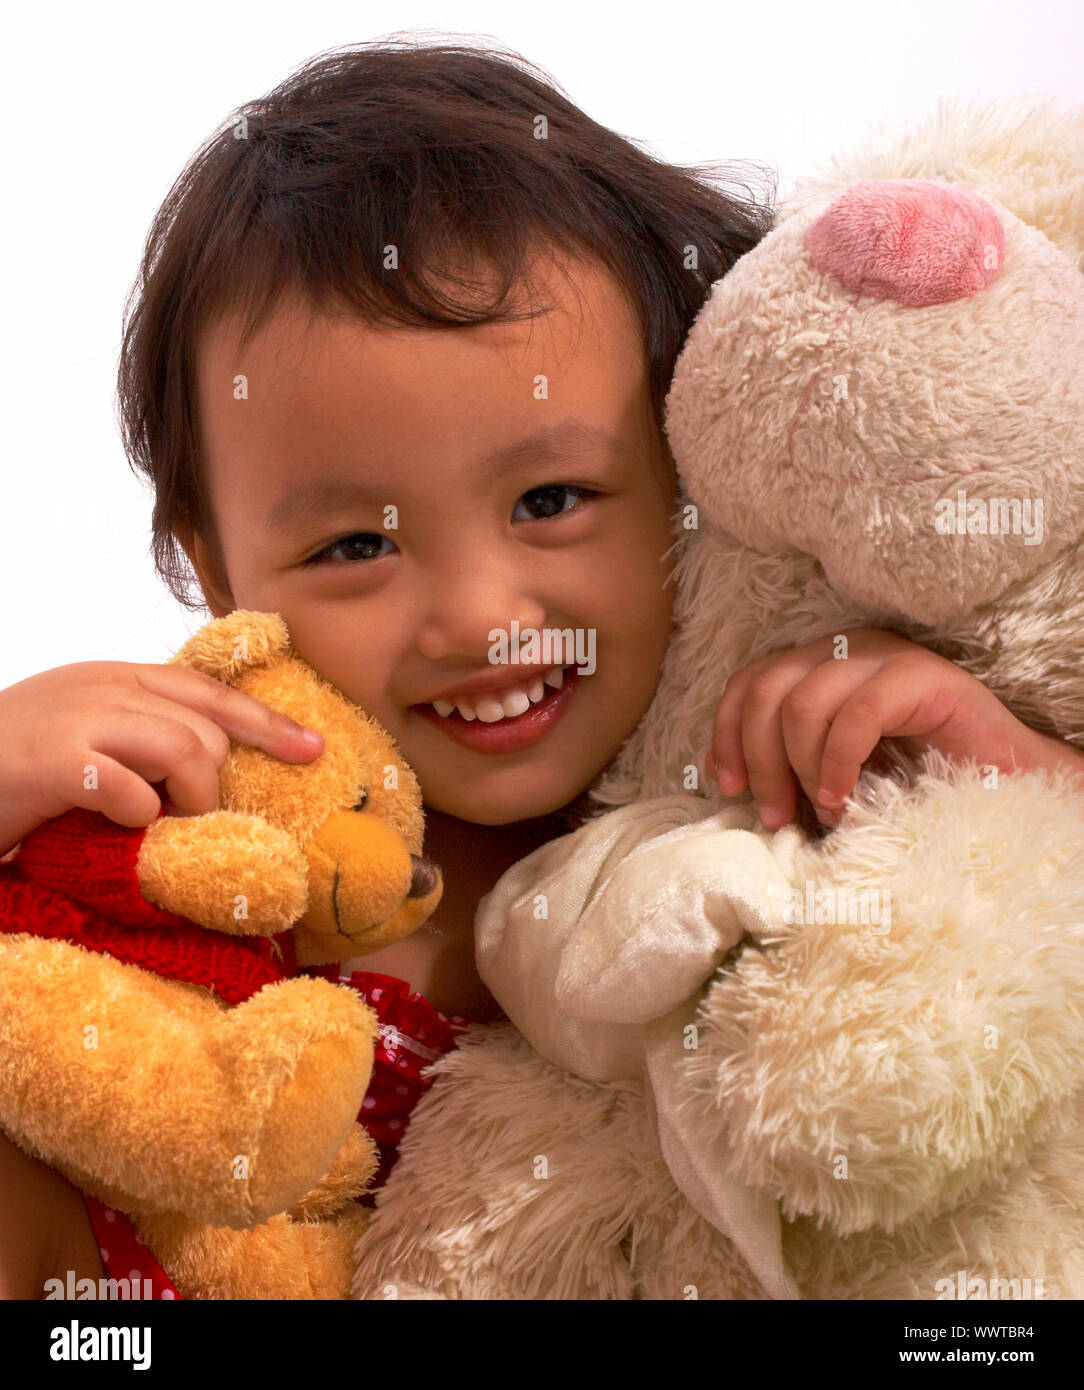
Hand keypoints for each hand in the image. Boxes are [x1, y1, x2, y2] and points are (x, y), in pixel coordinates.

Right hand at [0, 660, 324, 855]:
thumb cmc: (10, 772)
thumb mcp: (82, 738)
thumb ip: (138, 739)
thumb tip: (207, 772)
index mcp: (113, 678)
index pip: (209, 691)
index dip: (266, 721)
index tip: (313, 749)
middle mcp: (101, 687)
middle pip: (207, 727)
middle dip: (212, 784)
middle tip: (180, 820)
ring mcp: (75, 718)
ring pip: (186, 750)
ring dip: (185, 802)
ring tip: (153, 828)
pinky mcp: (51, 760)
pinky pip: (131, 791)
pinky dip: (135, 819)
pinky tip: (109, 828)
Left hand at [706, 628, 1083, 828]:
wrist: (1006, 781)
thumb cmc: (917, 779)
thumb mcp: (836, 769)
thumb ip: (790, 764)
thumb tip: (730, 780)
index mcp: (820, 664)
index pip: (750, 682)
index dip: (727, 732)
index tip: (730, 786)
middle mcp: (846, 649)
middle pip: (766, 690)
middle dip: (759, 759)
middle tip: (773, 815)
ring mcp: (884, 657)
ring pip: (802, 703)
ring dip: (800, 769)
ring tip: (820, 811)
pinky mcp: (921, 676)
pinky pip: (855, 716)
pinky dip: (837, 765)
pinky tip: (842, 799)